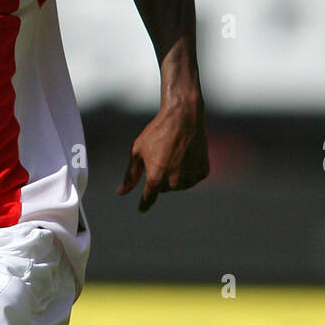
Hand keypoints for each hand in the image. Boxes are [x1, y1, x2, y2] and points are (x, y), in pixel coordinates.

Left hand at [117, 98, 208, 212]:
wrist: (183, 115)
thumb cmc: (157, 131)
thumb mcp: (138, 151)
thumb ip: (130, 175)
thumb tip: (121, 192)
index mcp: (156, 176)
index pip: (149, 197)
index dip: (144, 204)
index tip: (141, 209)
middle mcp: (175, 180)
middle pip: (165, 189)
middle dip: (161, 177)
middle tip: (162, 156)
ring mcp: (191, 176)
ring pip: (180, 186)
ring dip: (175, 176)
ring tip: (174, 155)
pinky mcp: (203, 170)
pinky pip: (193, 179)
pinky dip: (189, 171)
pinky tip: (187, 156)